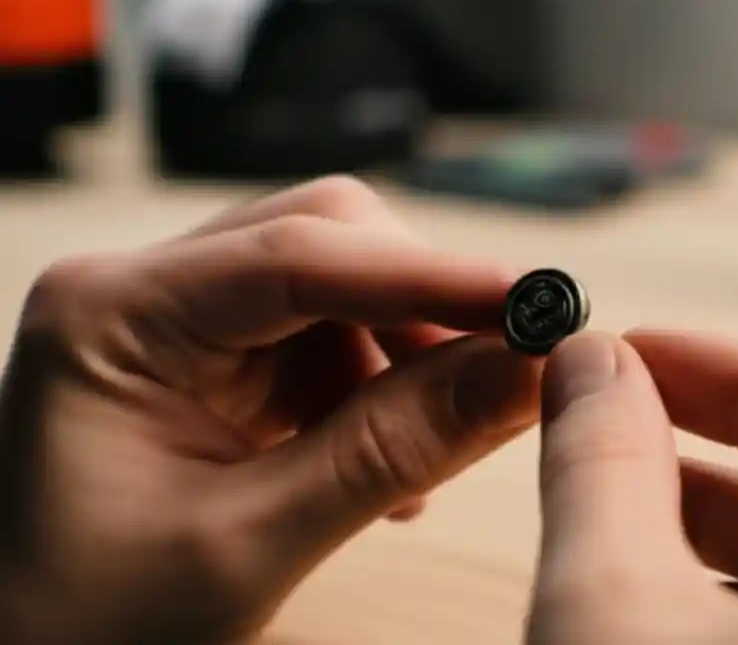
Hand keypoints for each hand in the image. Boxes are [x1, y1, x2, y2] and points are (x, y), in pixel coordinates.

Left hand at [0, 177, 539, 643]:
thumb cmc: (91, 623)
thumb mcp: (249, 545)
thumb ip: (391, 452)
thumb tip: (522, 372)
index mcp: (110, 316)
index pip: (295, 258)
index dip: (429, 275)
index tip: (533, 302)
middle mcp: (141, 292)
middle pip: (326, 242)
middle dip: (423, 307)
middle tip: (505, 375)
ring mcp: (176, 321)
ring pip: (341, 286)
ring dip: (405, 358)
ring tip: (421, 461)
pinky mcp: (213, 359)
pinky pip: (328, 338)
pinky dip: (379, 391)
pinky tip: (387, 466)